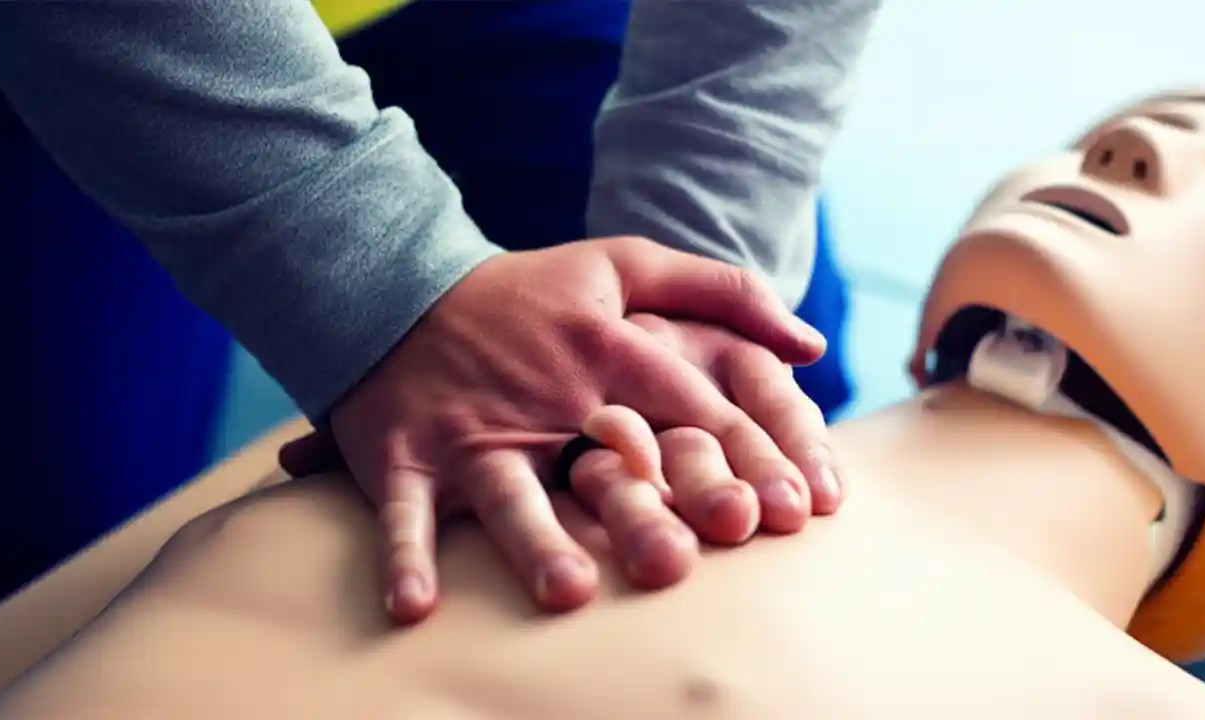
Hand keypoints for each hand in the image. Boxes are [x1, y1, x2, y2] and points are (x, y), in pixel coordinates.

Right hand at [287, 237, 833, 621]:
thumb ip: (718, 292)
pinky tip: (416, 606)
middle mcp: (542, 399)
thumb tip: (808, 345)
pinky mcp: (405, 456)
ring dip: (535, 540)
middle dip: (645, 512)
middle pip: (602, 463)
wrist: (396, 287)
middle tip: (684, 564)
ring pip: (509, 492)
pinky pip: (405, 511)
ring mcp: (470, 432)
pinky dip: (406, 555)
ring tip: (569, 590)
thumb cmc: (523, 290)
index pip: (685, 406)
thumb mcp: (620, 265)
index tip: (787, 512)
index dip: (741, 456)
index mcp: (602, 351)